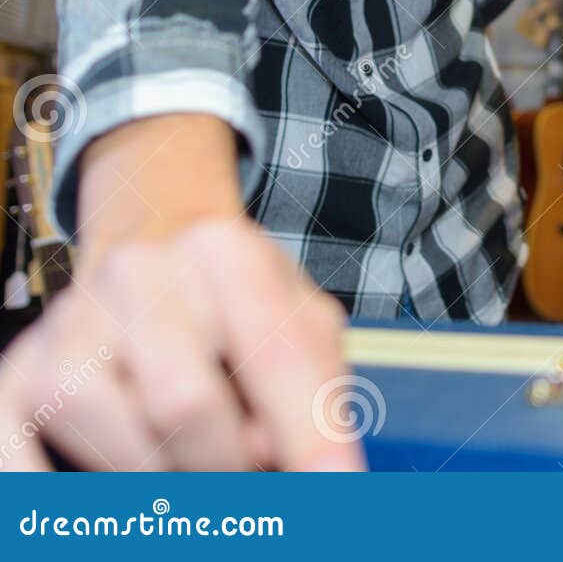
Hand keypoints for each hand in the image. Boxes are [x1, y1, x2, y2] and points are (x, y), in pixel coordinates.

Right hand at [0, 217, 363, 470]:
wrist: (154, 248)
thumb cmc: (239, 302)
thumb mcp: (302, 321)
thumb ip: (311, 389)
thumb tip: (289, 466)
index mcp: (225, 251)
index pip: (278, 359)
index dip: (310, 439)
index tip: (335, 493)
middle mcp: (139, 272)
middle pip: (184, 403)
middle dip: (227, 461)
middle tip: (247, 468)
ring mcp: (71, 318)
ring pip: (110, 431)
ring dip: (161, 471)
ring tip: (189, 454)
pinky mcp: (20, 367)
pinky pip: (17, 446)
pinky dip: (48, 487)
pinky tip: (90, 509)